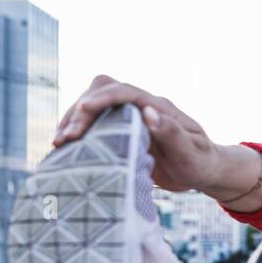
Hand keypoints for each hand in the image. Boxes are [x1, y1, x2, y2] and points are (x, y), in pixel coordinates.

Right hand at [53, 75, 221, 192]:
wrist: (203, 170)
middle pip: (103, 92)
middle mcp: (142, 106)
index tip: (83, 109)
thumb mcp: (190, 153)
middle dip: (80, 110)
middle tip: (65, 139)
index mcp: (159, 106)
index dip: (102, 98)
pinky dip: (78, 133)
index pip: (126, 92)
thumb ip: (172, 133)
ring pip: (94, 106)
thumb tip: (149, 112)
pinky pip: (94, 124)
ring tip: (58, 144)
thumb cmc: (200, 163)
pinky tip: (64, 149)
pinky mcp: (121, 131)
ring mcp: (130, 117)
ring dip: (73, 120)